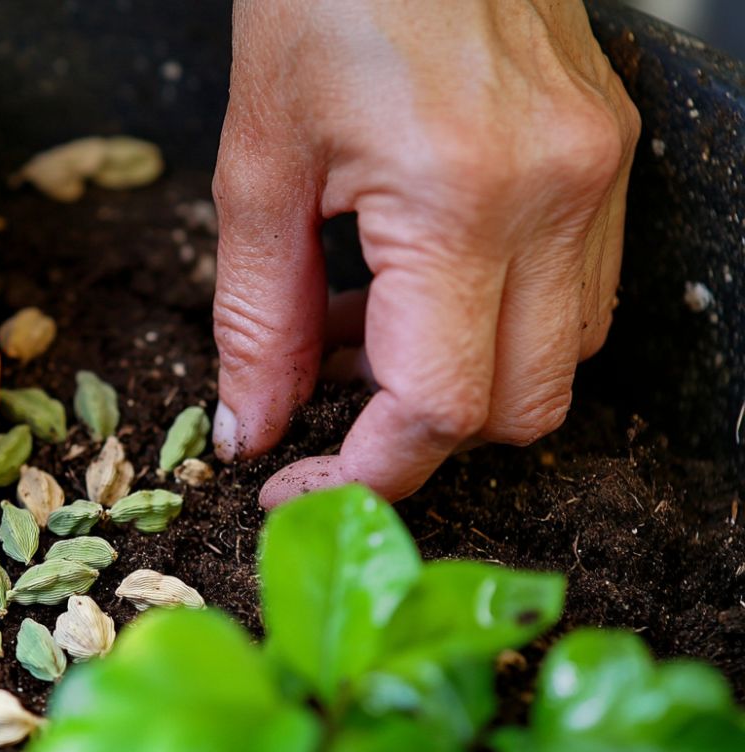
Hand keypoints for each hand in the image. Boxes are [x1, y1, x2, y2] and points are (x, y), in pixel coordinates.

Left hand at [211, 0, 639, 504]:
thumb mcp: (258, 164)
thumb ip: (255, 318)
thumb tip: (257, 426)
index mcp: (462, 195)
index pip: (437, 407)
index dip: (365, 472)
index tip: (301, 483)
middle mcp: (557, 193)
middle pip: (517, 411)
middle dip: (414, 434)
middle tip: (324, 401)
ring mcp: (597, 174)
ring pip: (557, 363)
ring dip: (456, 380)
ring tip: (357, 327)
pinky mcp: (606, 158)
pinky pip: (573, 296)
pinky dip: (493, 324)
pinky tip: (413, 284)